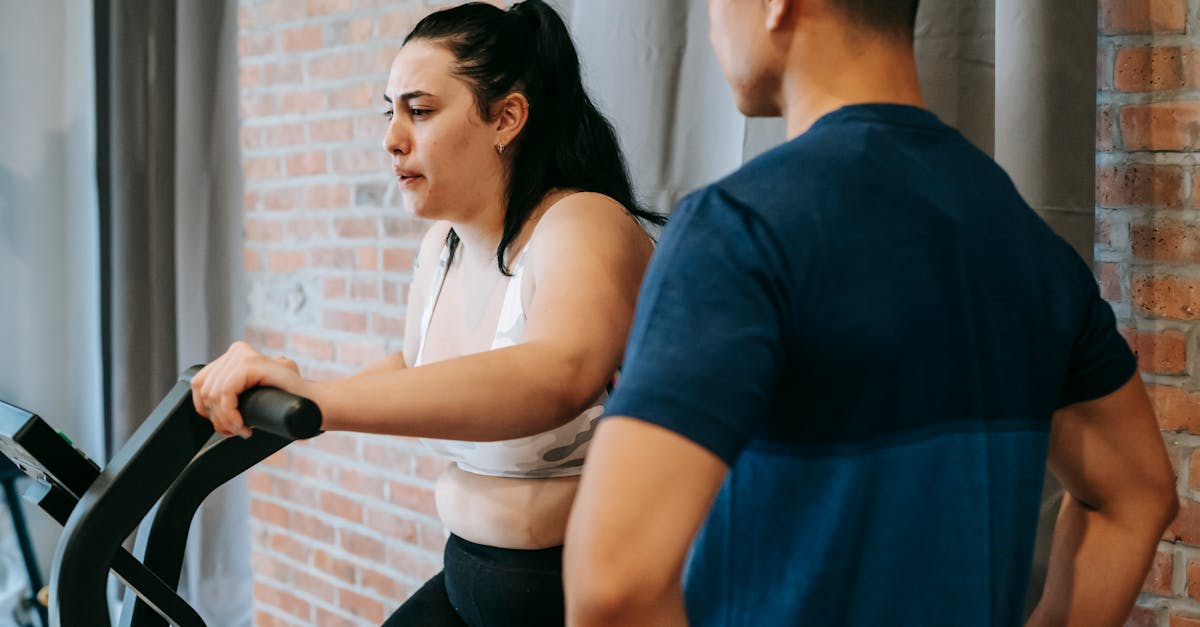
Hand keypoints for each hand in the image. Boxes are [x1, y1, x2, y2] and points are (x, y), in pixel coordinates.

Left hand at [191, 341, 307, 437]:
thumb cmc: (286, 404)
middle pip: (204, 389)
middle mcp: (237, 350)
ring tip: (242, 430)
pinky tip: (244, 426)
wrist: (313, 405)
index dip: (205, 409)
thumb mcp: (251, 394)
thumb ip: (233, 388)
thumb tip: (207, 396)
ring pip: (213, 393)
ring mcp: (244, 355)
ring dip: (225, 420)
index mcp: (235, 355)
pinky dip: (230, 415)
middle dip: (216, 417)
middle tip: (236, 431)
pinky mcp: (251, 364)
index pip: (199, 382)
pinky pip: (225, 393)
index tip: (224, 425)